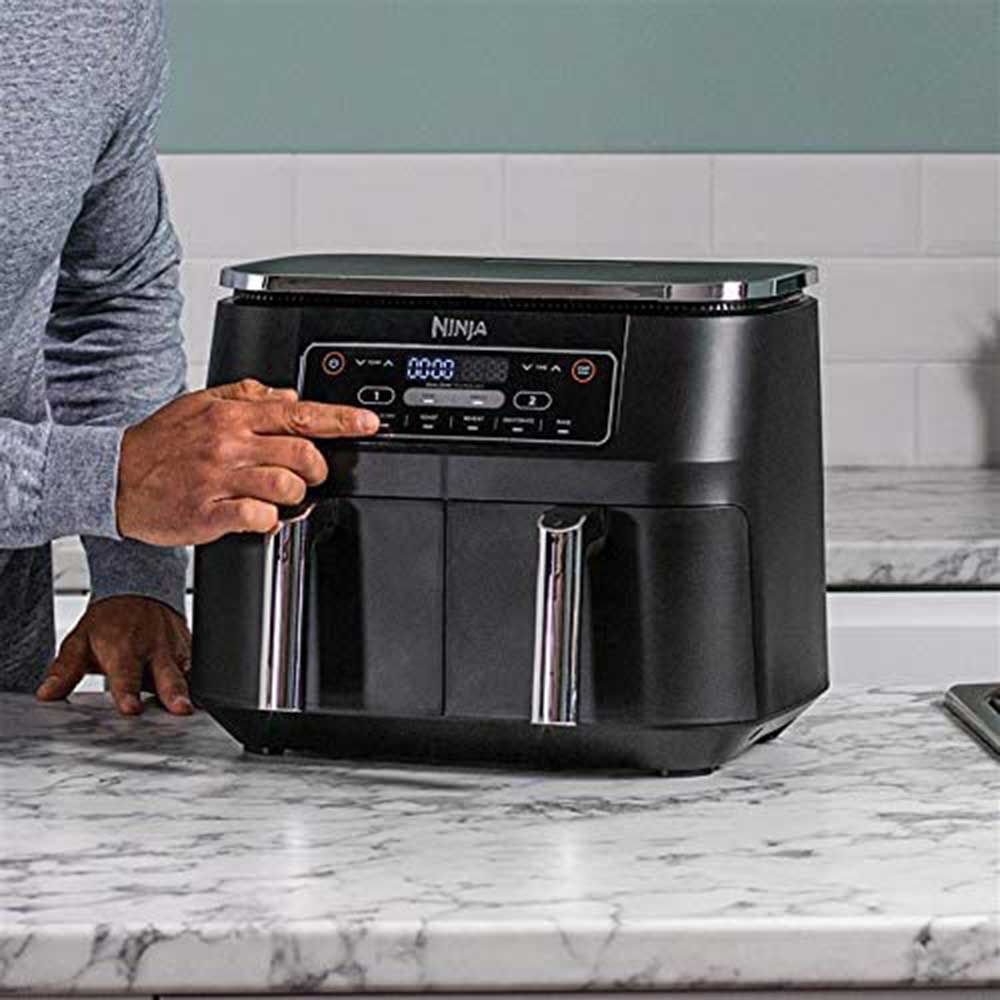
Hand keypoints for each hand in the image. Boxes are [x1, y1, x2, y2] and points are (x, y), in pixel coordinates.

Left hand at [35, 596, 191, 715]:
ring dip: (189, 691)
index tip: (131, 709)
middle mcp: (153, 648)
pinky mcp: (189, 651)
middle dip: (173, 692)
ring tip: (192, 709)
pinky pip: (195, 668)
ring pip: (185, 673)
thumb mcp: (80, 640)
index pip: (125, 674)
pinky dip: (197, 684)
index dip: (128, 692)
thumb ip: (66, 670)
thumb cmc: (109, 622)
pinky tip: (198, 701)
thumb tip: (47, 694)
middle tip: (180, 709)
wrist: (139, 592)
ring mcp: (175, 650)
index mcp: (123, 647)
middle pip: (166, 674)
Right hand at [116, 378, 378, 545]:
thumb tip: (288, 395)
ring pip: (287, 486)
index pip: (301, 413)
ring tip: (282, 497)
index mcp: (232, 416)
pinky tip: (260, 517)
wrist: (112, 478)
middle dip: (318, 468)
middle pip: (303, 452)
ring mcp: (220, 479)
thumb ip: (248, 396)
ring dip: (296, 496)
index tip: (368, 425)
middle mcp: (230, 444)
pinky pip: (259, 518)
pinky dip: (269, 521)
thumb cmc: (159, 443)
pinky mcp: (209, 513)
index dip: (342, 420)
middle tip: (310, 474)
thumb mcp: (201, 403)